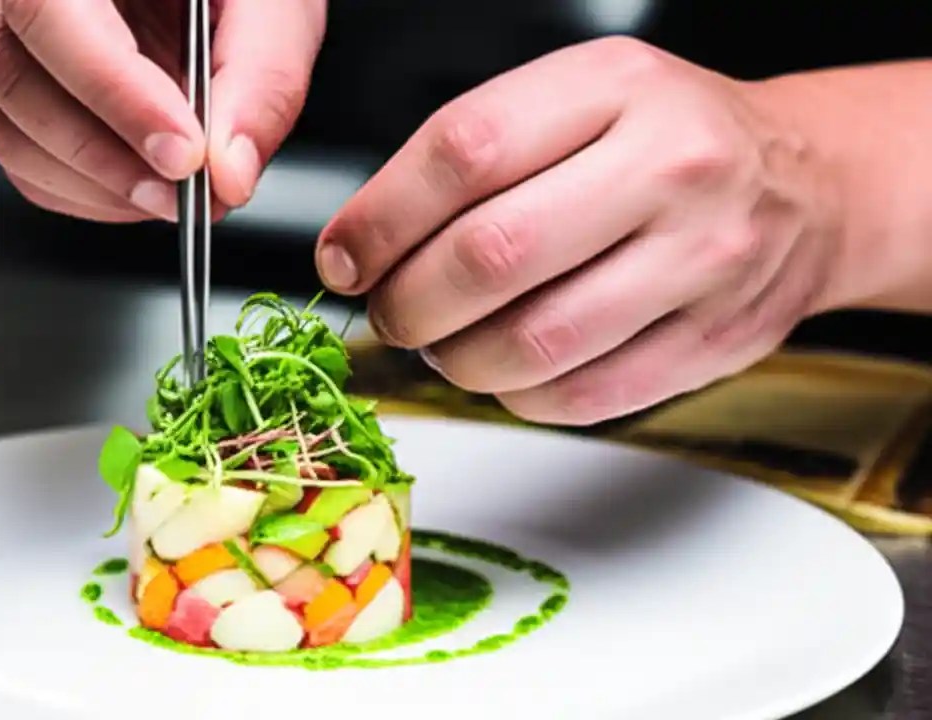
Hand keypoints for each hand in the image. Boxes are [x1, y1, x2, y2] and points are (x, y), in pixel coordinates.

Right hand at [0, 0, 325, 221]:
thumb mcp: (270, 3)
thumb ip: (262, 74)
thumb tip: (229, 170)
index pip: (48, 9)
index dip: (112, 89)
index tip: (184, 152)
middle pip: (11, 73)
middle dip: (106, 156)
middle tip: (186, 190)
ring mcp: (3, 36)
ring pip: (7, 129)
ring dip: (97, 185)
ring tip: (175, 194)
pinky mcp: (16, 92)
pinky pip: (22, 161)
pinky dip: (86, 194)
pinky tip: (144, 185)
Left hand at [316, 37, 840, 424]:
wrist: (804, 184)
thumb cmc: (667, 140)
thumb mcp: (579, 98)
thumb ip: (472, 154)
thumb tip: (360, 244)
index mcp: (615, 87)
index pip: (465, 151)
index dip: (380, 218)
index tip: (345, 256)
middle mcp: (669, 167)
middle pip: (489, 255)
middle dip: (408, 302)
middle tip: (390, 310)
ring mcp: (702, 259)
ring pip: (530, 342)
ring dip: (455, 359)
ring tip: (445, 341)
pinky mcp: (714, 342)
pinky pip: (579, 395)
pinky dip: (516, 394)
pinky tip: (507, 367)